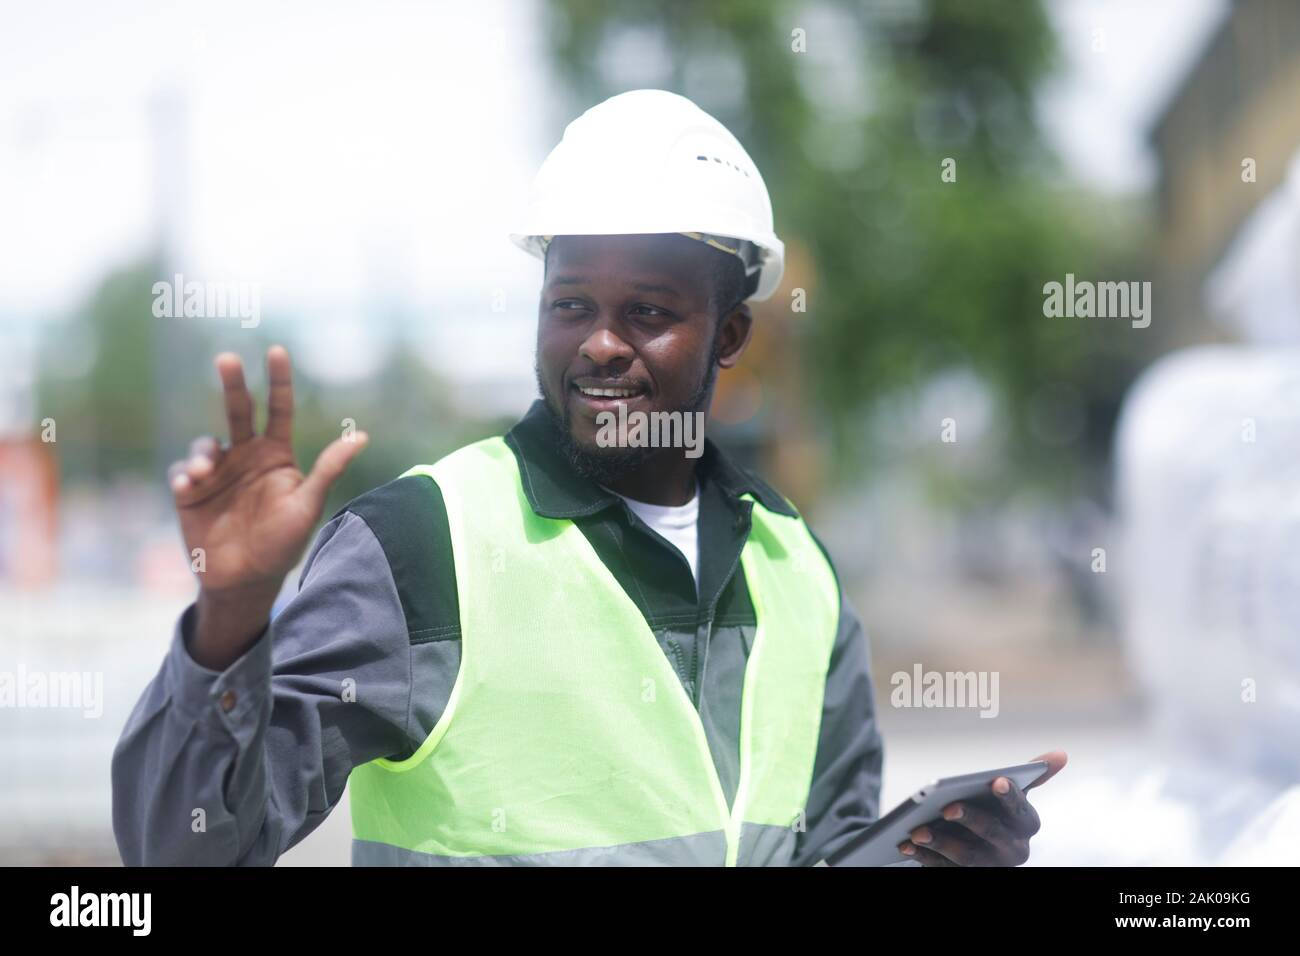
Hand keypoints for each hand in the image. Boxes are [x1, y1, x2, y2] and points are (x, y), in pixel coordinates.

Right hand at [170, 345, 367, 666]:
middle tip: (227, 358)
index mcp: (276, 455)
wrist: (245, 580)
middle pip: (238, 410)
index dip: (279, 382)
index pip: (278, 410)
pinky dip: (184, 474)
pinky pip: (181, 473)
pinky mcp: (189, 492)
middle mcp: (245, 456)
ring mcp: (216, 473)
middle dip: (233, 383)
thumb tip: (362, 435)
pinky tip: (190, 485)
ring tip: (204, 470)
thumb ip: (329, 469)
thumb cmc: (283, 543)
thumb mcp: (308, 505)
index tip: (277, 352)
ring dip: (203, 451)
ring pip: (205, 444)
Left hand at [896, 750, 1066, 865]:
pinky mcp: (965, 876)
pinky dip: (924, 857)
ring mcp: (990, 866)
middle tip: (948, 807)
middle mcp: (1014, 849)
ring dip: (941, 843)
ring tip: (918, 829)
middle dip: (971, 820)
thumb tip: (1062, 753)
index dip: (1010, 797)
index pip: (1021, 810)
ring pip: (966, 857)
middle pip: (992, 835)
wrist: (983, 847)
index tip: (997, 781)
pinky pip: (943, 869)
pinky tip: (906, 843)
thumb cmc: (996, 810)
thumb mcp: (1012, 794)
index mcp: (1026, 825)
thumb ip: (1033, 775)